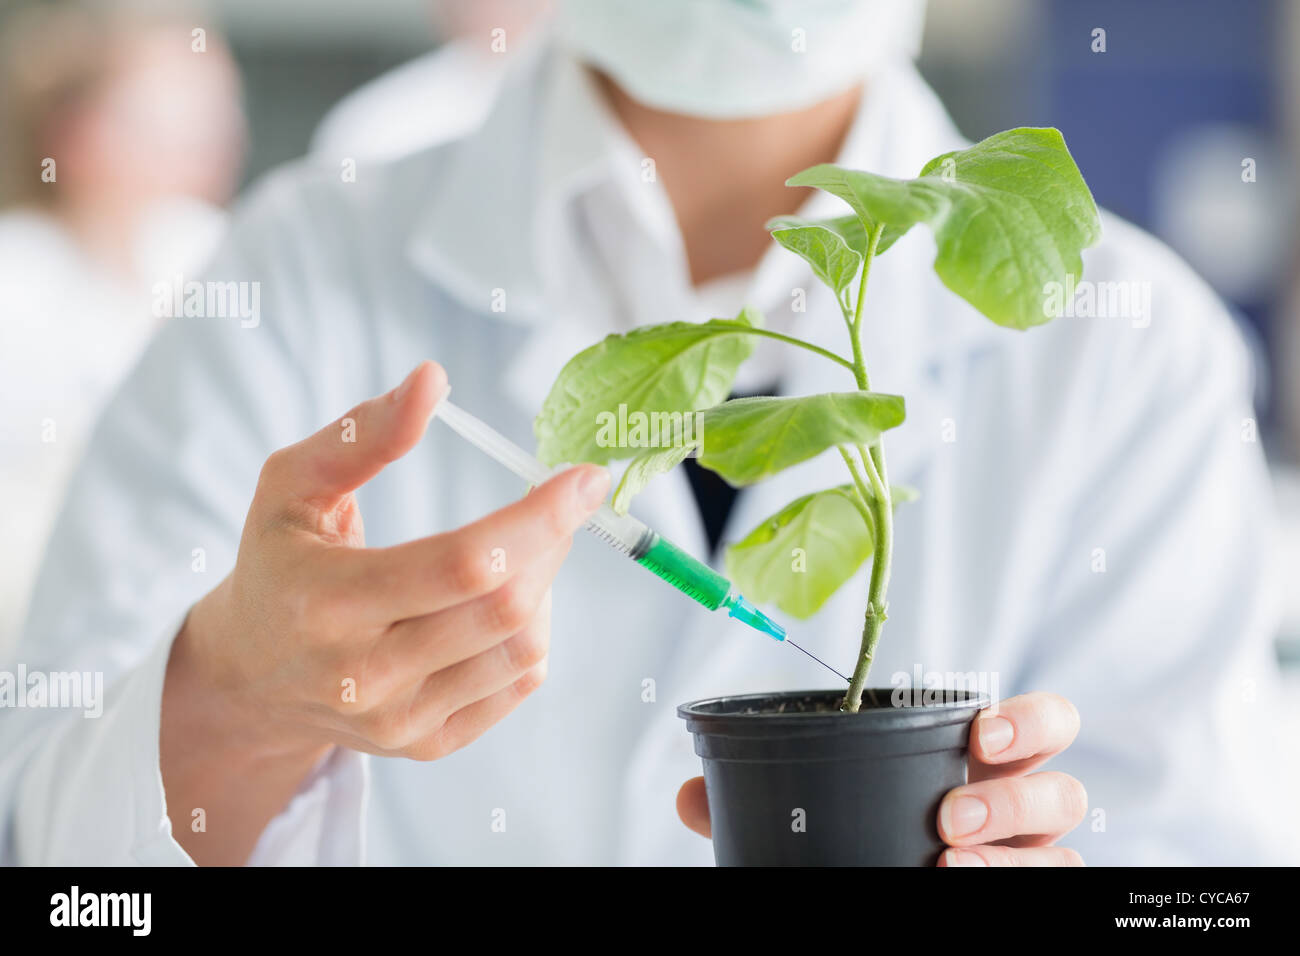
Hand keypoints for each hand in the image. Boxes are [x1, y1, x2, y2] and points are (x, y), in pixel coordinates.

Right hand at [163, 361, 608, 861]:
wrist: (250, 677)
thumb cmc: (279, 562)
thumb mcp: (292, 485)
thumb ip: (362, 433)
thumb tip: (434, 379)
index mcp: (327, 602)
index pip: (463, 562)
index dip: (538, 516)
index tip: (584, 478)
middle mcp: (363, 675)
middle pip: (503, 607)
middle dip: (550, 543)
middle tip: (558, 505)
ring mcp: (398, 720)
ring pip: (523, 648)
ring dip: (545, 585)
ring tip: (523, 550)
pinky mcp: (426, 744)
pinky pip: (519, 683)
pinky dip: (531, 631)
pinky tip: (505, 600)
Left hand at [675, 692, 1085, 866]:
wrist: (884, 885)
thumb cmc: (861, 837)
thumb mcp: (813, 808)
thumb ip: (756, 796)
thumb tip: (689, 795)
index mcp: (980, 763)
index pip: (1041, 724)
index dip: (1028, 720)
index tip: (980, 733)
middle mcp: (1021, 812)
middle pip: (1063, 792)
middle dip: (1013, 801)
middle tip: (945, 818)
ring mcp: (1031, 863)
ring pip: (1062, 855)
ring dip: (1010, 860)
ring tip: (945, 864)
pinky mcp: (1032, 899)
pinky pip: (1053, 897)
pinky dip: (1012, 889)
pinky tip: (956, 889)